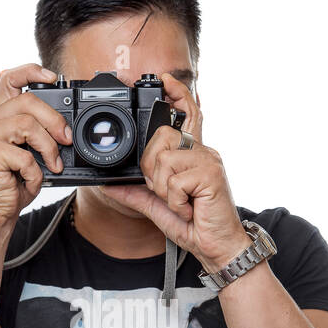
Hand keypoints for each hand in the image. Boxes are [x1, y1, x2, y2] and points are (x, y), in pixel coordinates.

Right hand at [0, 63, 73, 224]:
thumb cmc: (11, 184)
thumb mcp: (28, 154)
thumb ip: (38, 135)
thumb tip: (66, 130)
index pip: (8, 79)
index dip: (30, 71)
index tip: (52, 77)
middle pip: (28, 101)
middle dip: (55, 120)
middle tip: (67, 140)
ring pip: (27, 124)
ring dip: (48, 147)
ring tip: (53, 164)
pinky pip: (24, 155)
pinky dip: (36, 171)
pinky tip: (32, 181)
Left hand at [99, 73, 251, 270]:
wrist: (218, 248)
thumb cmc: (194, 225)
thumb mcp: (157, 206)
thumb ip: (135, 192)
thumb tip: (108, 184)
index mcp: (192, 153)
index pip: (186, 114)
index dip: (177, 95)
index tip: (165, 79)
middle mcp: (202, 151)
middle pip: (163, 136)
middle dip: (152, 168)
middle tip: (167, 193)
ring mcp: (208, 160)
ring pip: (165, 159)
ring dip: (164, 190)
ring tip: (180, 204)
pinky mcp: (211, 174)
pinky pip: (175, 181)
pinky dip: (175, 202)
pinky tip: (188, 210)